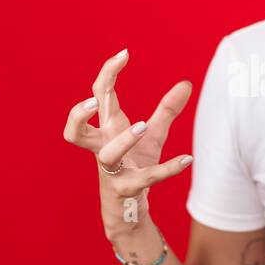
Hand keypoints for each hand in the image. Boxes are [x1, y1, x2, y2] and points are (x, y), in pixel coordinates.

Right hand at [62, 48, 194, 238]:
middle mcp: (103, 148)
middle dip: (79, 114)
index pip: (99, 96)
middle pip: (77, 129)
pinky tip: (187, 159)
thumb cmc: (134, 167)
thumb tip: (186, 83)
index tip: (124, 54)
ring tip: (142, 127)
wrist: (129, 210)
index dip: (107, 74)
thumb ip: (166, 110)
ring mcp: (112, 171)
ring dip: (123, 141)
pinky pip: (144, 179)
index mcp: (106, 129)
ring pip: (108, 155)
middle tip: (95, 102)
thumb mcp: (152, 136)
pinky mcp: (127, 189)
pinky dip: (167, 169)